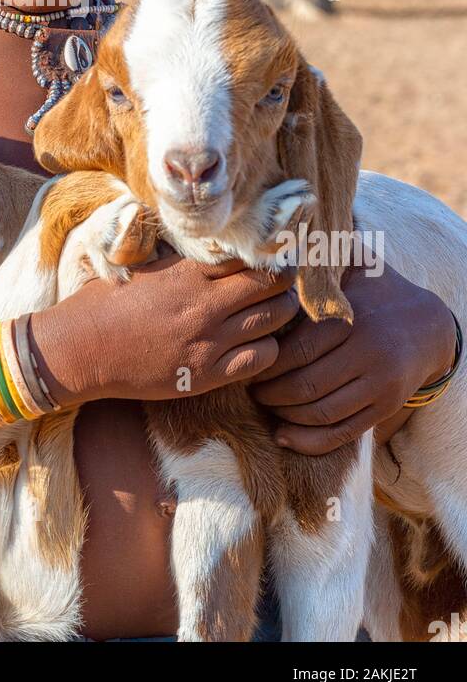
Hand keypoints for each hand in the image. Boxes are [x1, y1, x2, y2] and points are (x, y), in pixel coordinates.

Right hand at [31, 251, 300, 404]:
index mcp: (187, 273)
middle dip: (283, 281)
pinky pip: (260, 359)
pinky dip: (268, 349)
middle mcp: (203, 304)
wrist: (80, 350)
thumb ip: (180, 259)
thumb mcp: (143, 267)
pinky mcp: (205, 375)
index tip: (273, 254)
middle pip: (270, 285)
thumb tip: (209, 246)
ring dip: (281, 312)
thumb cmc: (104, 302)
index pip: (248, 256)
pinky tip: (257, 344)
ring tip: (276, 310)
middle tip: (283, 282)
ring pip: (273, 320)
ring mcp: (207, 342)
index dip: (267, 255)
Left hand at [249, 261, 456, 454]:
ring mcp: (379, 385)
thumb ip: (320, 255)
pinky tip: (284, 435)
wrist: (429, 326)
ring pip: (321, 412)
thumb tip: (277, 240)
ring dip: (285, 415)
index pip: (299, 349)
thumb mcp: (353, 264)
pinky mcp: (384, 408)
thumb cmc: (376, 291)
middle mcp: (368, 354)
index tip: (252, 358)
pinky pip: (342, 432)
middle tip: (252, 387)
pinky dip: (310, 440)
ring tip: (266, 405)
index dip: (269, 360)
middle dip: (271, 391)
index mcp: (353, 319)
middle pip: (306, 383)